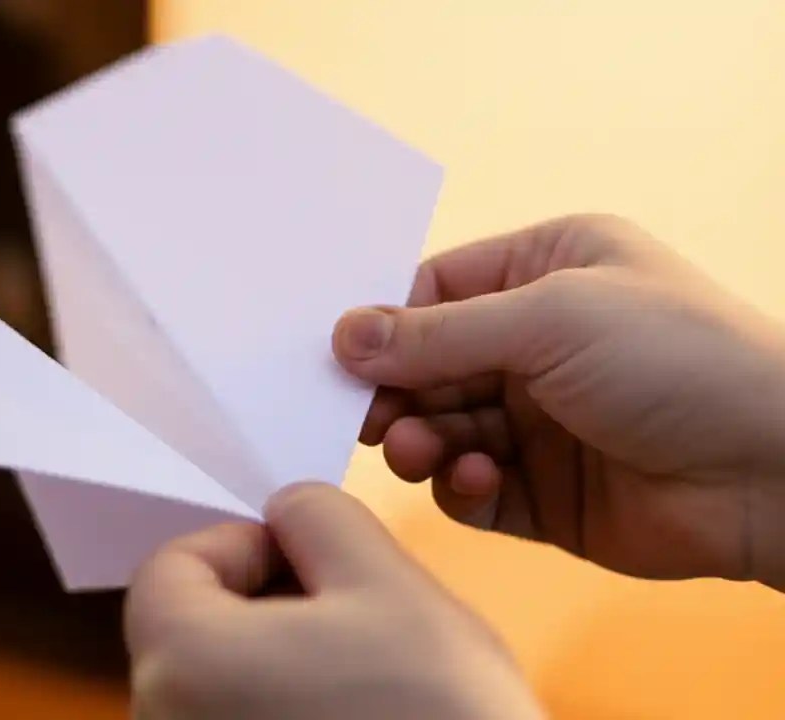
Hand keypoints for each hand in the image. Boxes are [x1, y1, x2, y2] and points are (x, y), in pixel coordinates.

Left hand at [125, 483, 543, 719]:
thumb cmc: (434, 716)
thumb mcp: (389, 584)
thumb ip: (319, 519)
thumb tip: (286, 516)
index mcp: (178, 660)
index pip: (172, 566)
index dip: (244, 544)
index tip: (315, 560)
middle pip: (189, 633)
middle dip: (265, 607)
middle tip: (355, 620)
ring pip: (218, 692)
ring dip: (277, 668)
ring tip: (366, 685)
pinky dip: (280, 717)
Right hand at [333, 214, 784, 588]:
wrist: (779, 469)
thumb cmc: (681, 360)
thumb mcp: (550, 318)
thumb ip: (438, 333)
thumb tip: (344, 334)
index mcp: (550, 270)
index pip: (436, 289)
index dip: (383, 323)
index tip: (334, 355)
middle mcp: (541, 342)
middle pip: (429, 365)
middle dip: (395, 390)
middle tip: (363, 416)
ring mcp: (543, 420)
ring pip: (442, 429)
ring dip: (420, 441)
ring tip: (415, 450)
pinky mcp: (547, 492)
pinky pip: (473, 488)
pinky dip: (461, 487)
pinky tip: (479, 482)